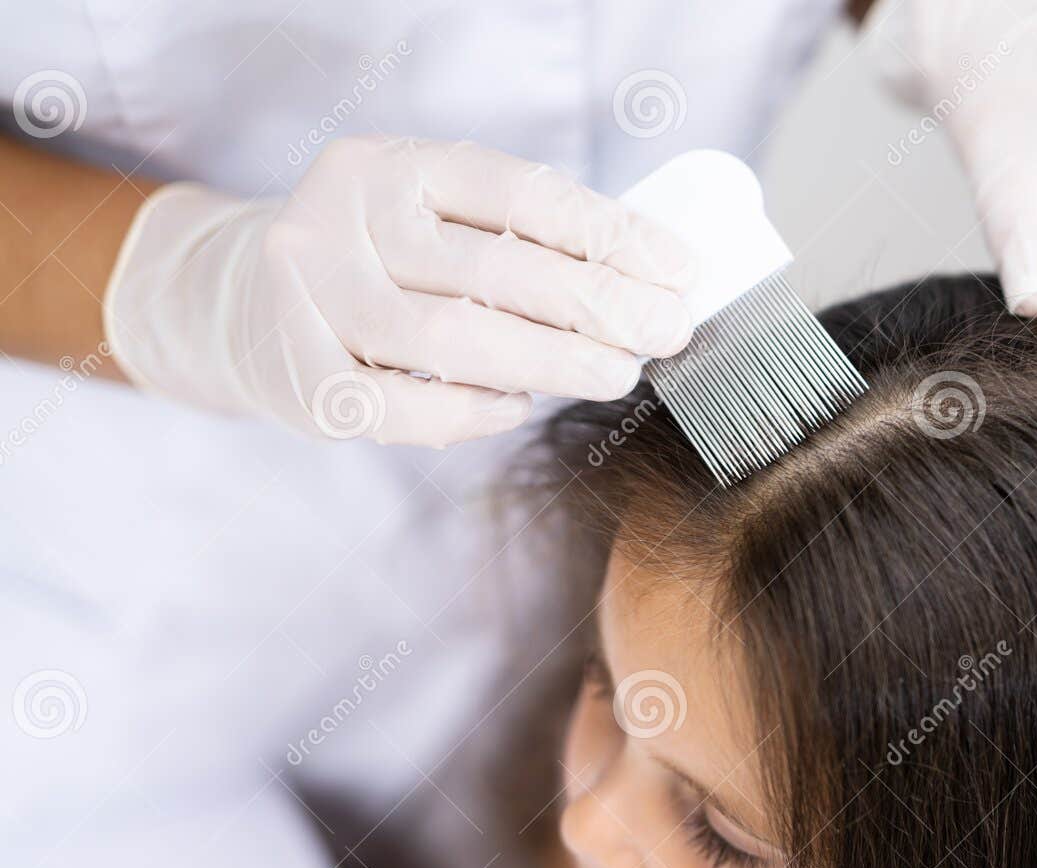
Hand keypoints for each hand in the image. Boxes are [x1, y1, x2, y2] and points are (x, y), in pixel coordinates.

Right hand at [104, 137, 696, 445]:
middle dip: (599, 303)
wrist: (234, 300)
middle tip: (667, 330)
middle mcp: (341, 221)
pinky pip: (405, 407)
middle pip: (495, 268)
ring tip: (618, 373)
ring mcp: (311, 301)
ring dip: (552, 361)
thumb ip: (514, 238)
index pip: (518, 193)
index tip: (681, 271)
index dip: (609, 233)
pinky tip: (519, 405)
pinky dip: (473, 411)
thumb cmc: (373, 260)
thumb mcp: (429, 217)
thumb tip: (645, 281)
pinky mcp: (301, 379)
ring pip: (453, 340)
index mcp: (390, 167)